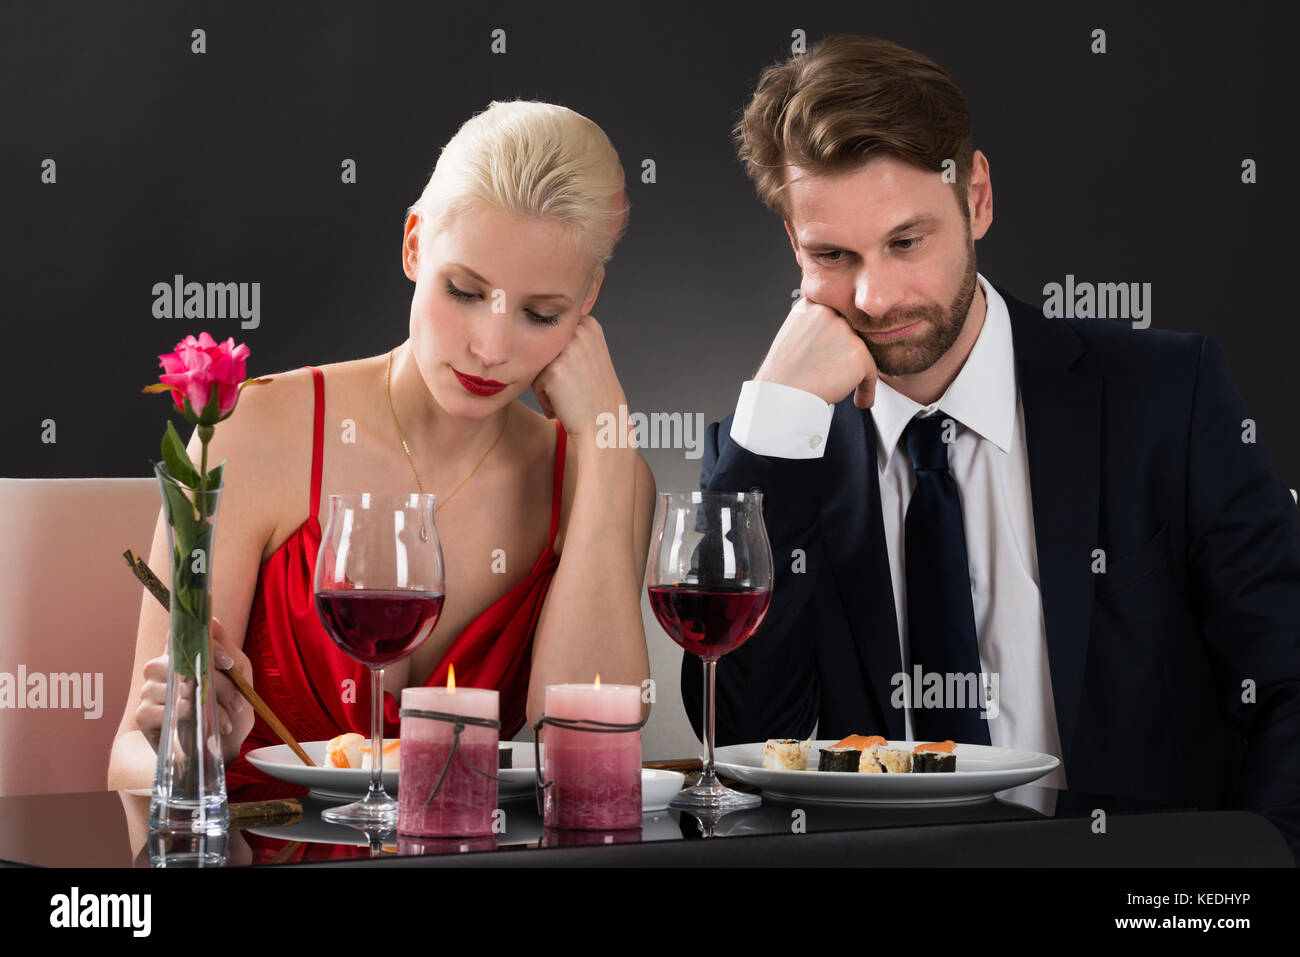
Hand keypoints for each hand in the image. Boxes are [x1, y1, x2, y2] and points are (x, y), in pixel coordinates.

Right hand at [136, 615, 255, 764]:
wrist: (221, 747)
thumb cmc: (230, 707)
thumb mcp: (239, 676)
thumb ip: (226, 649)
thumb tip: (212, 623)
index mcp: (181, 654)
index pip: (181, 633)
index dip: (206, 644)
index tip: (228, 663)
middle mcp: (159, 667)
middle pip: (186, 664)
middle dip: (219, 684)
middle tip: (238, 701)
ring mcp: (148, 690)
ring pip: (181, 688)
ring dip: (211, 706)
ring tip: (228, 720)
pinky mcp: (143, 713)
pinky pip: (170, 709)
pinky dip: (195, 719)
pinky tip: (208, 728)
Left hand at [531, 313, 628, 444]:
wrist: (604, 423)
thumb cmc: (594, 393)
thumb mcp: (590, 353)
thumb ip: (569, 338)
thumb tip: (532, 325)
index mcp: (588, 324)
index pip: (553, 335)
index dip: (562, 357)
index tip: (578, 373)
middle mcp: (578, 332)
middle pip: (543, 348)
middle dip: (552, 369)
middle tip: (574, 385)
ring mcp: (566, 350)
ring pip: (537, 364)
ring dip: (546, 383)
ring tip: (569, 394)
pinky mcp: (553, 370)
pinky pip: (534, 382)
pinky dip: (544, 397)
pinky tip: (564, 403)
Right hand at [754, 293, 878, 408]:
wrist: (780, 394)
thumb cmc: (784, 373)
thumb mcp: (795, 335)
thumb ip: (817, 326)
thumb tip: (839, 336)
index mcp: (812, 304)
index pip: (837, 315)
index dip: (838, 337)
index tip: (836, 354)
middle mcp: (829, 311)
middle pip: (852, 331)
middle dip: (848, 353)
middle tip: (838, 373)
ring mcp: (844, 330)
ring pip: (862, 351)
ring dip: (856, 371)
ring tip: (844, 389)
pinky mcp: (858, 352)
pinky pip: (871, 372)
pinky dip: (867, 388)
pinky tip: (860, 401)